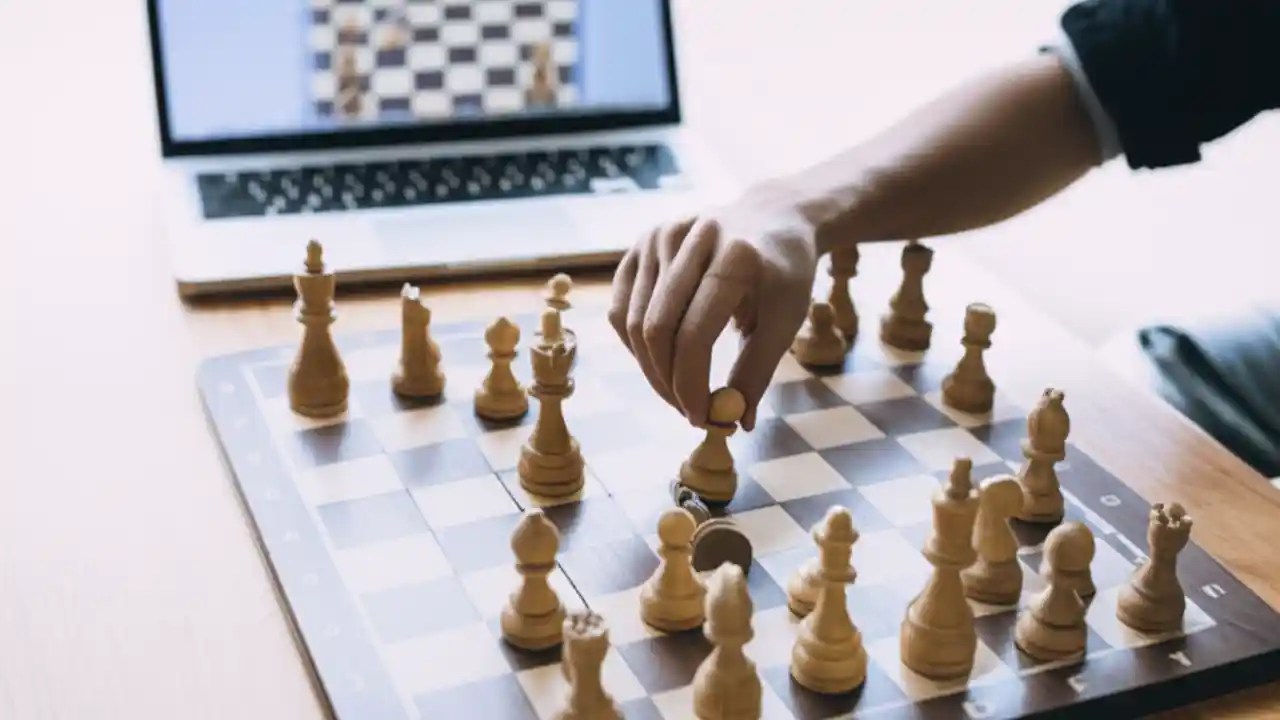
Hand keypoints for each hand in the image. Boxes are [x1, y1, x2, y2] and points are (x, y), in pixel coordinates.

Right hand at [608, 182, 819, 430]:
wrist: (773, 217)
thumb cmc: (783, 273)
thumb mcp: (785, 320)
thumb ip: (757, 371)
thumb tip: (734, 421)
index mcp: (734, 256)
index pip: (695, 334)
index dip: (691, 383)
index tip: (700, 418)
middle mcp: (690, 238)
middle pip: (656, 330)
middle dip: (667, 382)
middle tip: (687, 413)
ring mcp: (659, 236)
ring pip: (634, 323)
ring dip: (650, 369)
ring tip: (678, 391)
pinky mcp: (640, 244)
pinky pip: (623, 309)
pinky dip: (635, 345)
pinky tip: (661, 360)